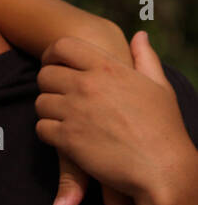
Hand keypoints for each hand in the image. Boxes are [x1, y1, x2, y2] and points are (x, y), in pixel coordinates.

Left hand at [38, 31, 194, 204]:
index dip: (52, 54)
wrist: (162, 168)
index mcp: (108, 68)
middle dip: (50, 85)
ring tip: (66, 119)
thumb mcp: (159, 86)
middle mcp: (87, 86)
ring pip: (40, 102)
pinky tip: (65, 138)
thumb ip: (144, 58)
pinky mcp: (67, 138)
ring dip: (49, 111)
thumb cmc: (163, 127)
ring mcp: (75, 111)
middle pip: (45, 75)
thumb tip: (139, 35)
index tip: (54, 64)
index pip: (62, 46)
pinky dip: (49, 133)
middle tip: (61, 97)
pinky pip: (41, 128)